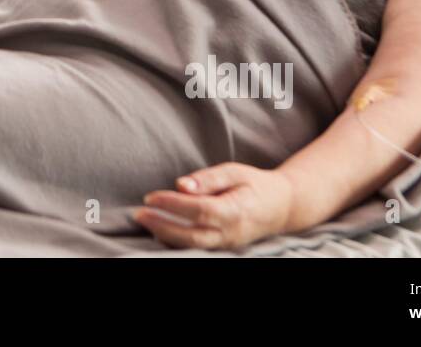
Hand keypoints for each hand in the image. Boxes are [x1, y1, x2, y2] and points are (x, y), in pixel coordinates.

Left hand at [132, 163, 294, 249]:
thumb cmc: (255, 184)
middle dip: (162, 226)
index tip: (150, 196)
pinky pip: (196, 248)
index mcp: (236, 211)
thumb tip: (180, 184)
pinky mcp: (222, 248)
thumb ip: (208, 178)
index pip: (199, 211)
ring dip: (165, 236)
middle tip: (138, 213)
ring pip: (192, 247)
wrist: (282, 207)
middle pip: (192, 236)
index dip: (173, 205)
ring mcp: (227, 244)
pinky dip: (175, 242)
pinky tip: (158, 229)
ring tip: (143, 220)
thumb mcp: (235, 171)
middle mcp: (231, 233)